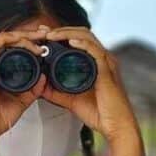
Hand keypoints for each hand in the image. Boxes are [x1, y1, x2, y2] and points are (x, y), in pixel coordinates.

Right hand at [0, 29, 49, 146]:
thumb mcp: (19, 100)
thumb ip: (31, 89)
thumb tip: (44, 78)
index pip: (2, 46)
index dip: (22, 40)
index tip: (40, 42)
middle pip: (2, 39)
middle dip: (25, 33)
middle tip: (44, 33)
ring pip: (1, 38)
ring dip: (22, 35)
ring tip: (39, 38)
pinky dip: (13, 39)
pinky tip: (27, 43)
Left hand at [38, 28, 137, 143]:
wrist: (116, 126)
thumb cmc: (100, 113)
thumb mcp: (71, 100)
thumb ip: (56, 93)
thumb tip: (39, 87)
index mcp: (96, 62)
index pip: (78, 40)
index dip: (60, 34)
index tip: (43, 34)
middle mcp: (103, 58)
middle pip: (81, 34)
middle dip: (60, 30)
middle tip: (42, 32)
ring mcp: (107, 63)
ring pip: (87, 38)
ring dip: (67, 33)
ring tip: (51, 35)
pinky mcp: (108, 71)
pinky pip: (96, 52)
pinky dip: (83, 44)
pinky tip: (71, 42)